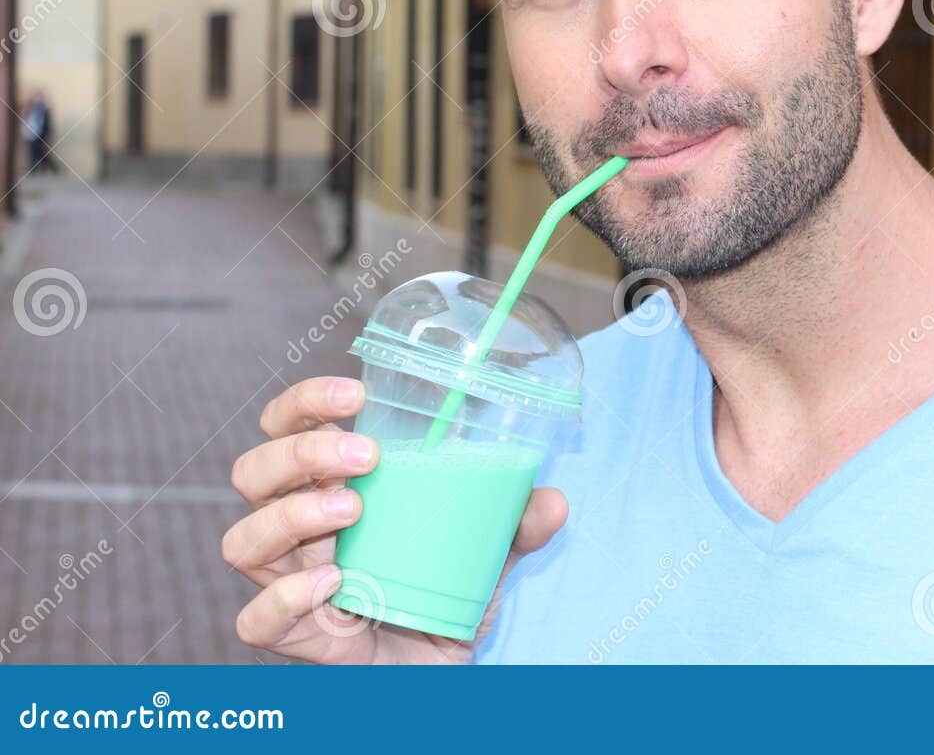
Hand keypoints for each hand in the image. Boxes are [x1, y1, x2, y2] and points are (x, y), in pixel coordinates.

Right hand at [222, 375, 565, 662]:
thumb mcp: (485, 552)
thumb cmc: (440, 597)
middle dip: (302, 453)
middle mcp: (297, 531)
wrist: (436, 676)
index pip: (285, 428)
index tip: (356, 393)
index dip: (304, 402)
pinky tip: (334, 579)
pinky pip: (256, 619)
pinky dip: (288, 596)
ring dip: (293, 515)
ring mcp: (289, 582)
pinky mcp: (294, 638)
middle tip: (367, 458)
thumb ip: (515, 524)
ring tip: (354, 511)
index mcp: (330, 489)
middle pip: (253, 473)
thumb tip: (554, 500)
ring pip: (243, 540)